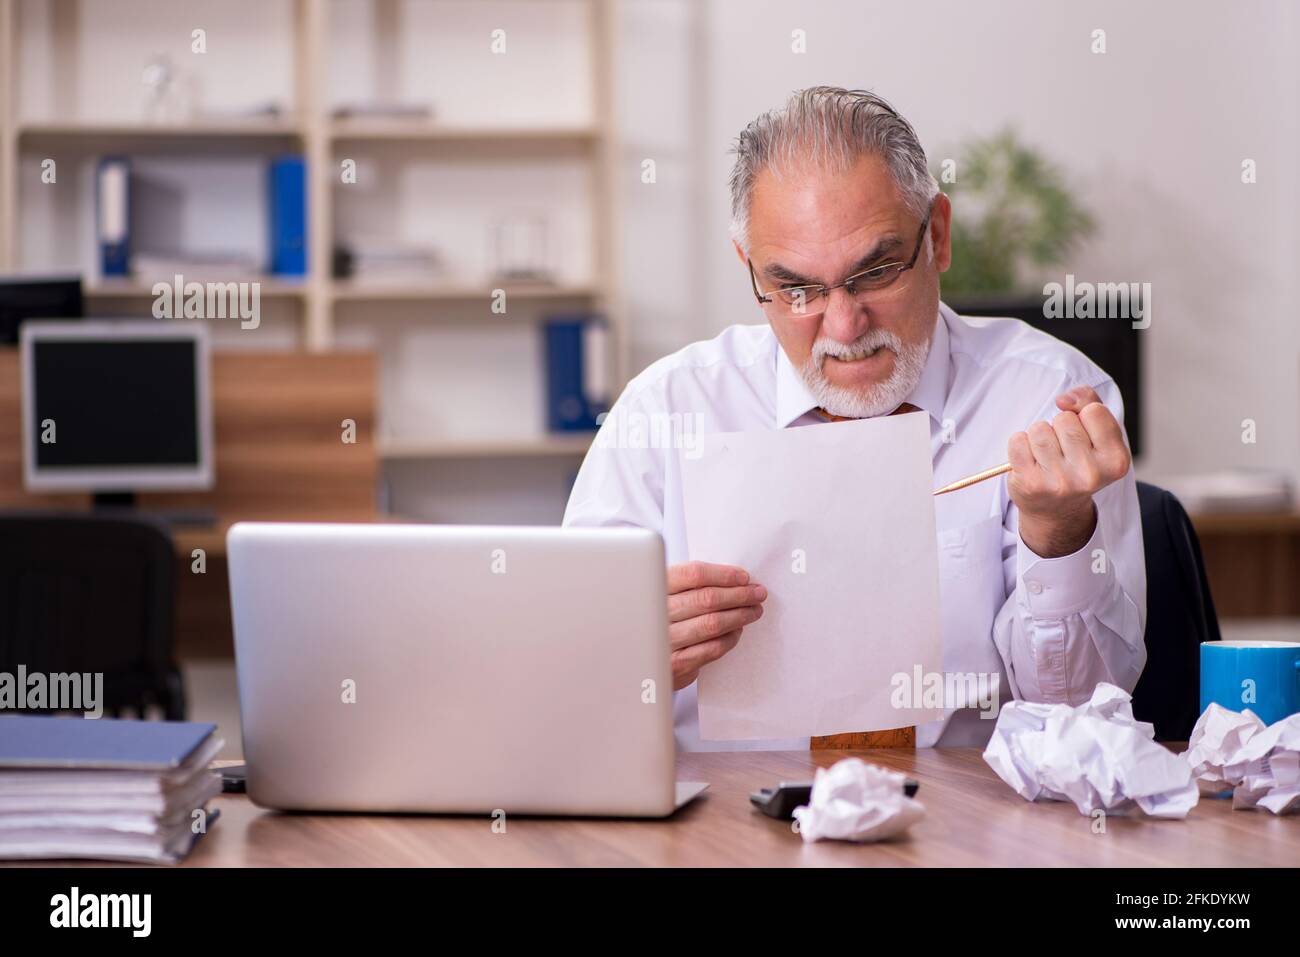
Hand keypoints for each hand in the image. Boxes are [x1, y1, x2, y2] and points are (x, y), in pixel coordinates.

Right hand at [666, 561, 766, 690]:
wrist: (640, 657)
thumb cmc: (663, 618)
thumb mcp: (667, 594)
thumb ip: (692, 584)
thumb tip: (738, 579)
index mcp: (655, 587)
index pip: (694, 574)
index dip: (724, 574)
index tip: (744, 577)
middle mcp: (658, 612)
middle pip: (706, 598)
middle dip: (739, 595)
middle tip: (758, 593)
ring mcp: (665, 640)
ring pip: (712, 623)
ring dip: (739, 615)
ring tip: (754, 610)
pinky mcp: (676, 664)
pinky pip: (713, 648)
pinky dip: (730, 637)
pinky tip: (738, 630)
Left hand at [1007, 385, 1130, 557]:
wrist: (1056, 509)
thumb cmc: (1078, 463)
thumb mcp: (1097, 434)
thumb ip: (1089, 402)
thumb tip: (1063, 399)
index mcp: (1116, 460)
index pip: (1094, 411)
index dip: (1083, 417)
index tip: (1084, 437)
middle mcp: (1090, 474)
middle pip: (1064, 419)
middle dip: (1059, 427)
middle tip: (1063, 451)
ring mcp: (1059, 481)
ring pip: (1039, 429)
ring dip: (1038, 436)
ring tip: (1046, 456)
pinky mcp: (1031, 483)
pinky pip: (1017, 440)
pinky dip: (1019, 445)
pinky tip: (1030, 461)